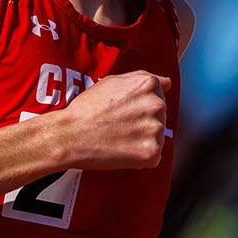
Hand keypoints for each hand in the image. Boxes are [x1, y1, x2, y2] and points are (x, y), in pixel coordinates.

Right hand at [55, 71, 169, 169]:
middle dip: (143, 124)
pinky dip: (140, 158)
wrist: (71, 135)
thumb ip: (142, 78)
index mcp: (149, 85)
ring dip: (141, 141)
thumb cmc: (87, 108)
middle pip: (159, 117)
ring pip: (156, 138)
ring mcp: (156, 128)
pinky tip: (121, 151)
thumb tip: (167, 82)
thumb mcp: (112, 81)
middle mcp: (157, 104)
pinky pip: (153, 157)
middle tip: (118, 127)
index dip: (138, 107)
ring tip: (118, 139)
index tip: (123, 113)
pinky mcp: (152, 151)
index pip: (159, 96)